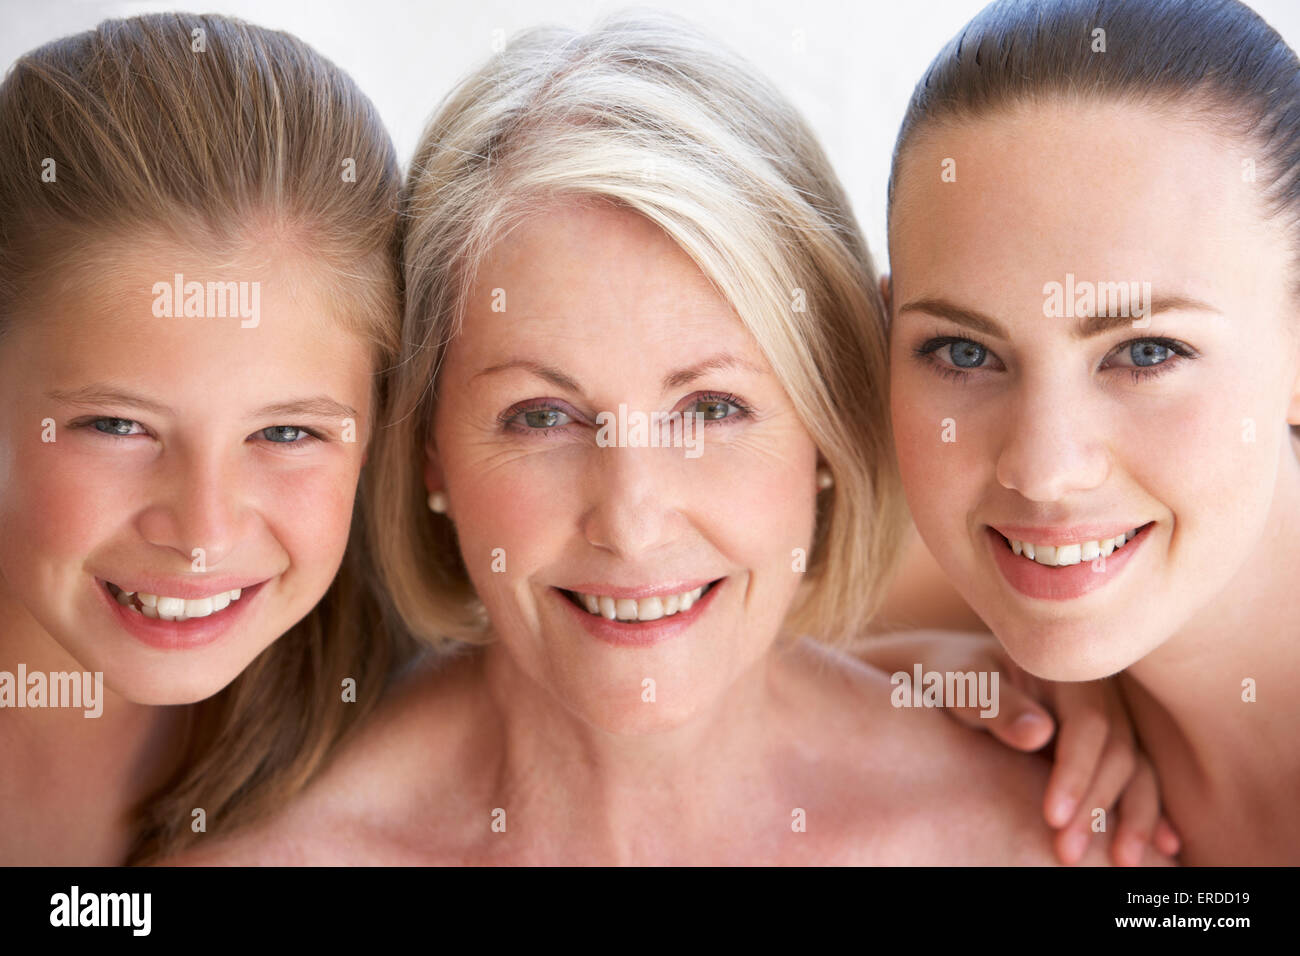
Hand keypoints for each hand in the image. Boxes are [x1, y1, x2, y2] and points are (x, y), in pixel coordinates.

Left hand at [857, 630, 1179, 864]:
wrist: (950, 673)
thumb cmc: (954, 675)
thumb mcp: (964, 683)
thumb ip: (996, 704)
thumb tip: (1040, 733)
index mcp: (1067, 669)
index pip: (1090, 724)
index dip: (1077, 773)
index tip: (1053, 817)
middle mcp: (1098, 692)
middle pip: (1118, 752)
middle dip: (1098, 806)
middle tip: (1068, 853)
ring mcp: (1108, 718)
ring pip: (1136, 769)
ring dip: (1131, 817)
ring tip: (1122, 863)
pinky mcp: (1105, 744)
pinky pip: (1136, 776)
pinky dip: (1149, 810)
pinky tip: (1164, 845)